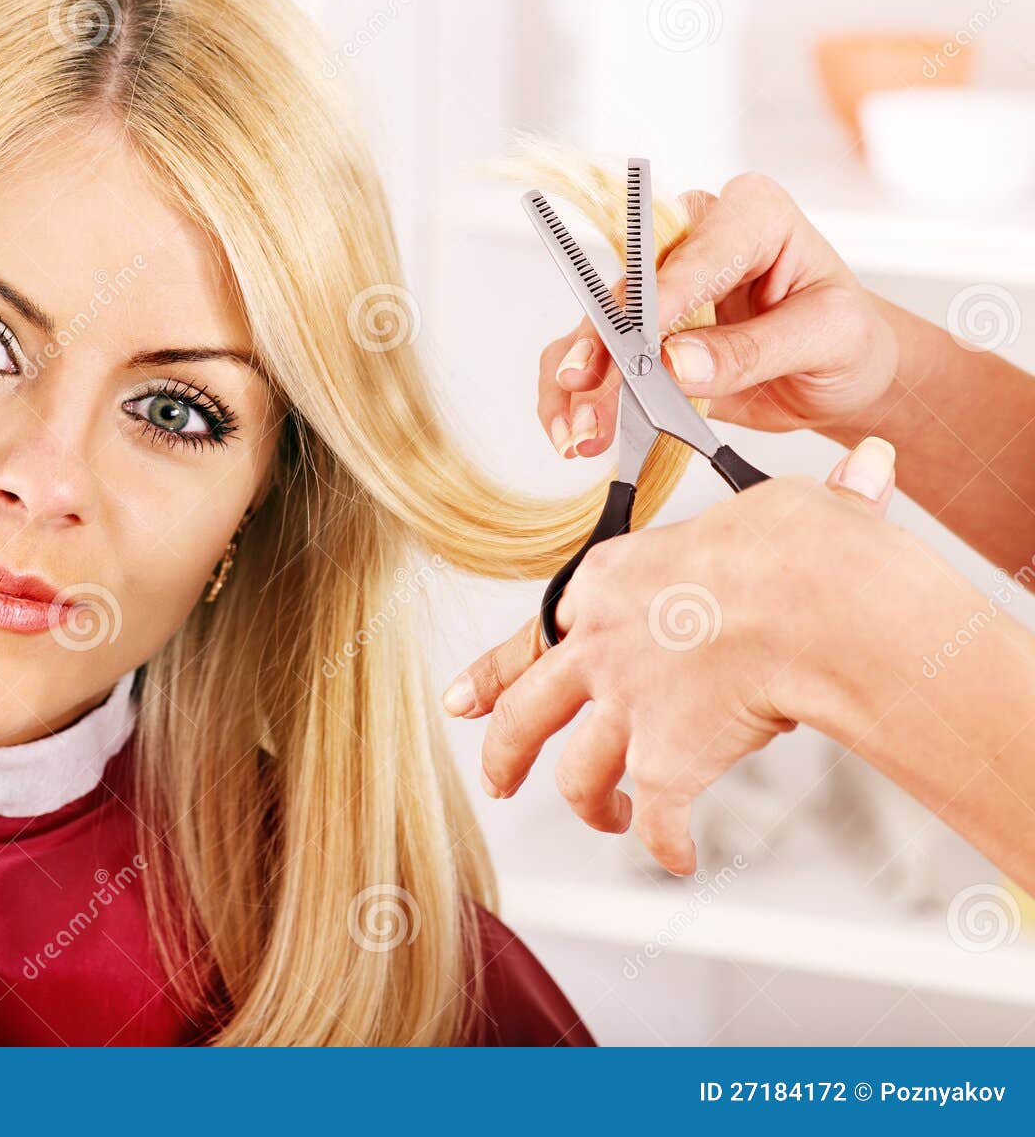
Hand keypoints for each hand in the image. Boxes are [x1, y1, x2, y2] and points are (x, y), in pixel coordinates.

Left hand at [442, 437, 912, 873]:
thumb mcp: (784, 505)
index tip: (468, 695)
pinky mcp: (665, 761)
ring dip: (590, 806)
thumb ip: (807, 505)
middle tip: (497, 778)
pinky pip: (658, 819)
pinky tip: (680, 856)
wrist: (812, 602)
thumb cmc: (799, 547)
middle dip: (503, 752)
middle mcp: (600, 648)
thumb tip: (864, 475)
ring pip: (576, 774)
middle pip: (524, 711)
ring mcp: (626, 707)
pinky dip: (668, 844)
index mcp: (609, 582)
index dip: (498, 669)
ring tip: (608, 818)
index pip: (541, 630)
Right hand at [539, 173, 898, 457]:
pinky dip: (573, 398)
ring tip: (581, 431)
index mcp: (751, 216)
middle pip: (630, 288)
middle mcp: (693, 242)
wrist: (840, 379)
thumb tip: (676, 363)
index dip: (666, 293)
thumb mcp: (828, 339)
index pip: (698, 248)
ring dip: (580, 382)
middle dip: (606, 348)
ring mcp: (658, 291)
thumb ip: (752, 349)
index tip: (645, 338)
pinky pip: (589, 359)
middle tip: (590, 391)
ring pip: (596, 327)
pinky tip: (571, 429)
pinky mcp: (636, 338)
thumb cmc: (847, 342)